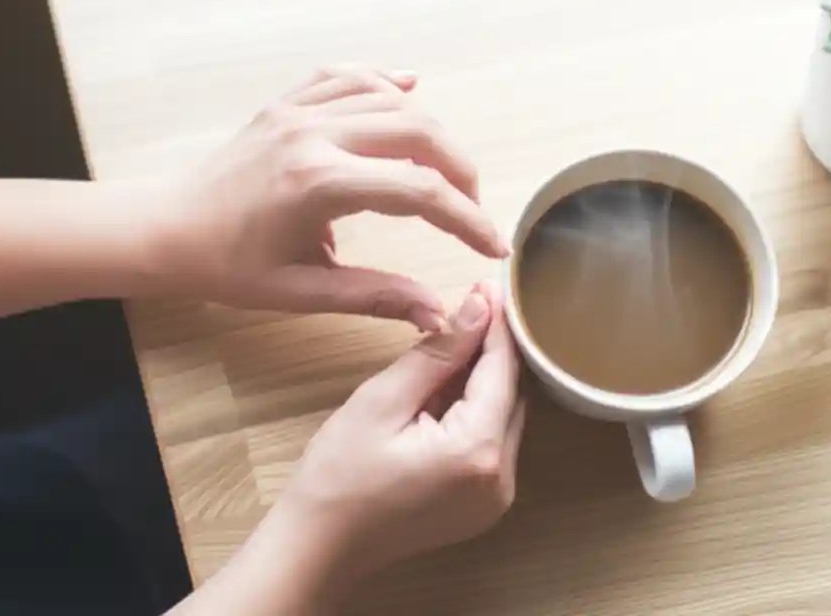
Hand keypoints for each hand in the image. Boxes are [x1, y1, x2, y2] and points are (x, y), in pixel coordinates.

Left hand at [148, 66, 507, 329]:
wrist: (163, 230)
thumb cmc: (225, 266)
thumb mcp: (301, 292)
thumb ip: (376, 297)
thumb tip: (438, 314)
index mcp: (317, 184)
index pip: (419, 191)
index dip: (466, 219)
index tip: (492, 244)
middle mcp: (313, 134)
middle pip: (417, 130)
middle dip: (458, 169)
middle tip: (470, 210)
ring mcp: (298, 110)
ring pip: (388, 98)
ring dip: (429, 130)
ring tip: (445, 171)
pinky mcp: (286, 102)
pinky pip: (347, 75)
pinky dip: (383, 81)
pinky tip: (408, 89)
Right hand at [168, 283, 525, 615]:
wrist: (319, 546)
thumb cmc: (338, 475)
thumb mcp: (383, 400)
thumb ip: (438, 353)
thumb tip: (479, 306)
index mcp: (477, 451)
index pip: (502, 371)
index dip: (495, 324)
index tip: (487, 285)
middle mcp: (501, 478)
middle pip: (510, 395)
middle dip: (490, 351)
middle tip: (466, 309)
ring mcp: (496, 498)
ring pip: (504, 418)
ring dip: (483, 382)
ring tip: (450, 348)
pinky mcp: (483, 506)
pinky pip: (492, 444)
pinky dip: (476, 414)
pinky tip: (446, 392)